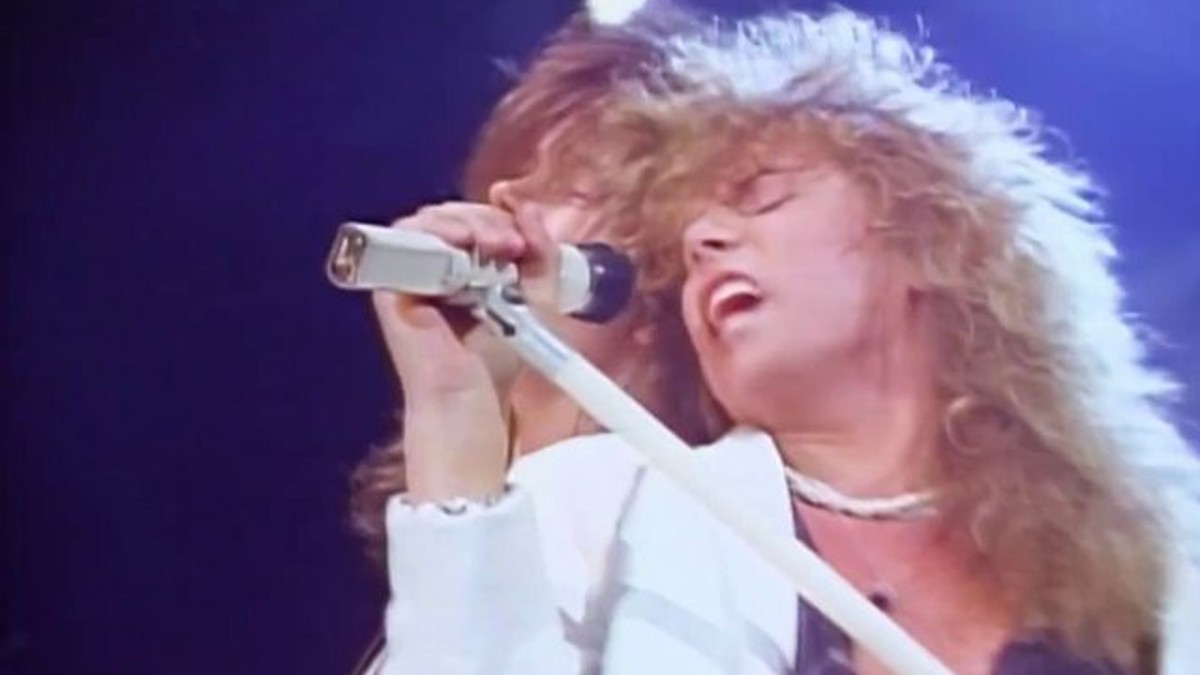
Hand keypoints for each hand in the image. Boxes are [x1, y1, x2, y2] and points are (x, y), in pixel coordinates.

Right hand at [371, 198, 556, 500]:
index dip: (497, 215)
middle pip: (451, 215)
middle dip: (484, 218)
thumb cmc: (500, 355)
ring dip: (463, 221)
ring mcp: (411, 273)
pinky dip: (432, 234)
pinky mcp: (391, 284)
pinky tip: (461, 246)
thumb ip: (539, 251)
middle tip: (510, 242)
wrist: (474, 396)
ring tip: (491, 243)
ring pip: (427, 221)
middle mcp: (436, 266)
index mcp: (466, 265)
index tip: (523, 230)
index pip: (475, 220)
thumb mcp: (535, 294)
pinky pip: (403, 241)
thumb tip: (527, 206)